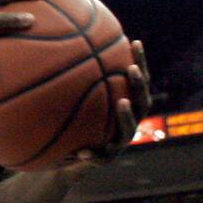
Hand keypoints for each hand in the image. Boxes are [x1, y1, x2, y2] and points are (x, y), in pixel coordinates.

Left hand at [58, 40, 150, 177]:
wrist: (66, 158)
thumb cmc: (70, 122)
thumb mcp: (68, 99)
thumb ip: (70, 78)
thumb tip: (60, 43)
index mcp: (125, 105)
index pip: (137, 81)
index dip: (139, 62)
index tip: (134, 41)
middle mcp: (128, 122)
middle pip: (142, 102)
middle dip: (139, 85)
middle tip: (131, 69)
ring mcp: (119, 142)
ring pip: (128, 130)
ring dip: (127, 116)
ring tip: (122, 102)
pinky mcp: (105, 160)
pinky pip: (100, 157)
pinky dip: (92, 154)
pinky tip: (82, 152)